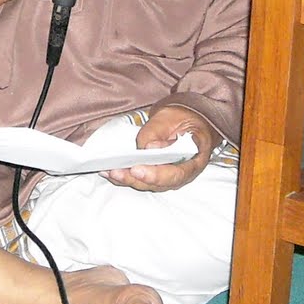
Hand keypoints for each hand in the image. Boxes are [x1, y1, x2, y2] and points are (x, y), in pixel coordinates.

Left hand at [102, 105, 216, 192]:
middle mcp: (183, 173)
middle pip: (160, 183)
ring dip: (128, 180)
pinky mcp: (157, 176)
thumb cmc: (183, 118)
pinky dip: (125, 177)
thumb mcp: (171, 117)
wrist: (188, 122)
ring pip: (149, 185)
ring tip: (109, 172)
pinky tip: (109, 172)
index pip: (177, 173)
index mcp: (194, 159)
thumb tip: (147, 148)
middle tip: (117, 172)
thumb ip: (158, 131)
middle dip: (136, 179)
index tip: (137, 169)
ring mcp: (170, 177)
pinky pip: (142, 180)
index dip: (156, 174)